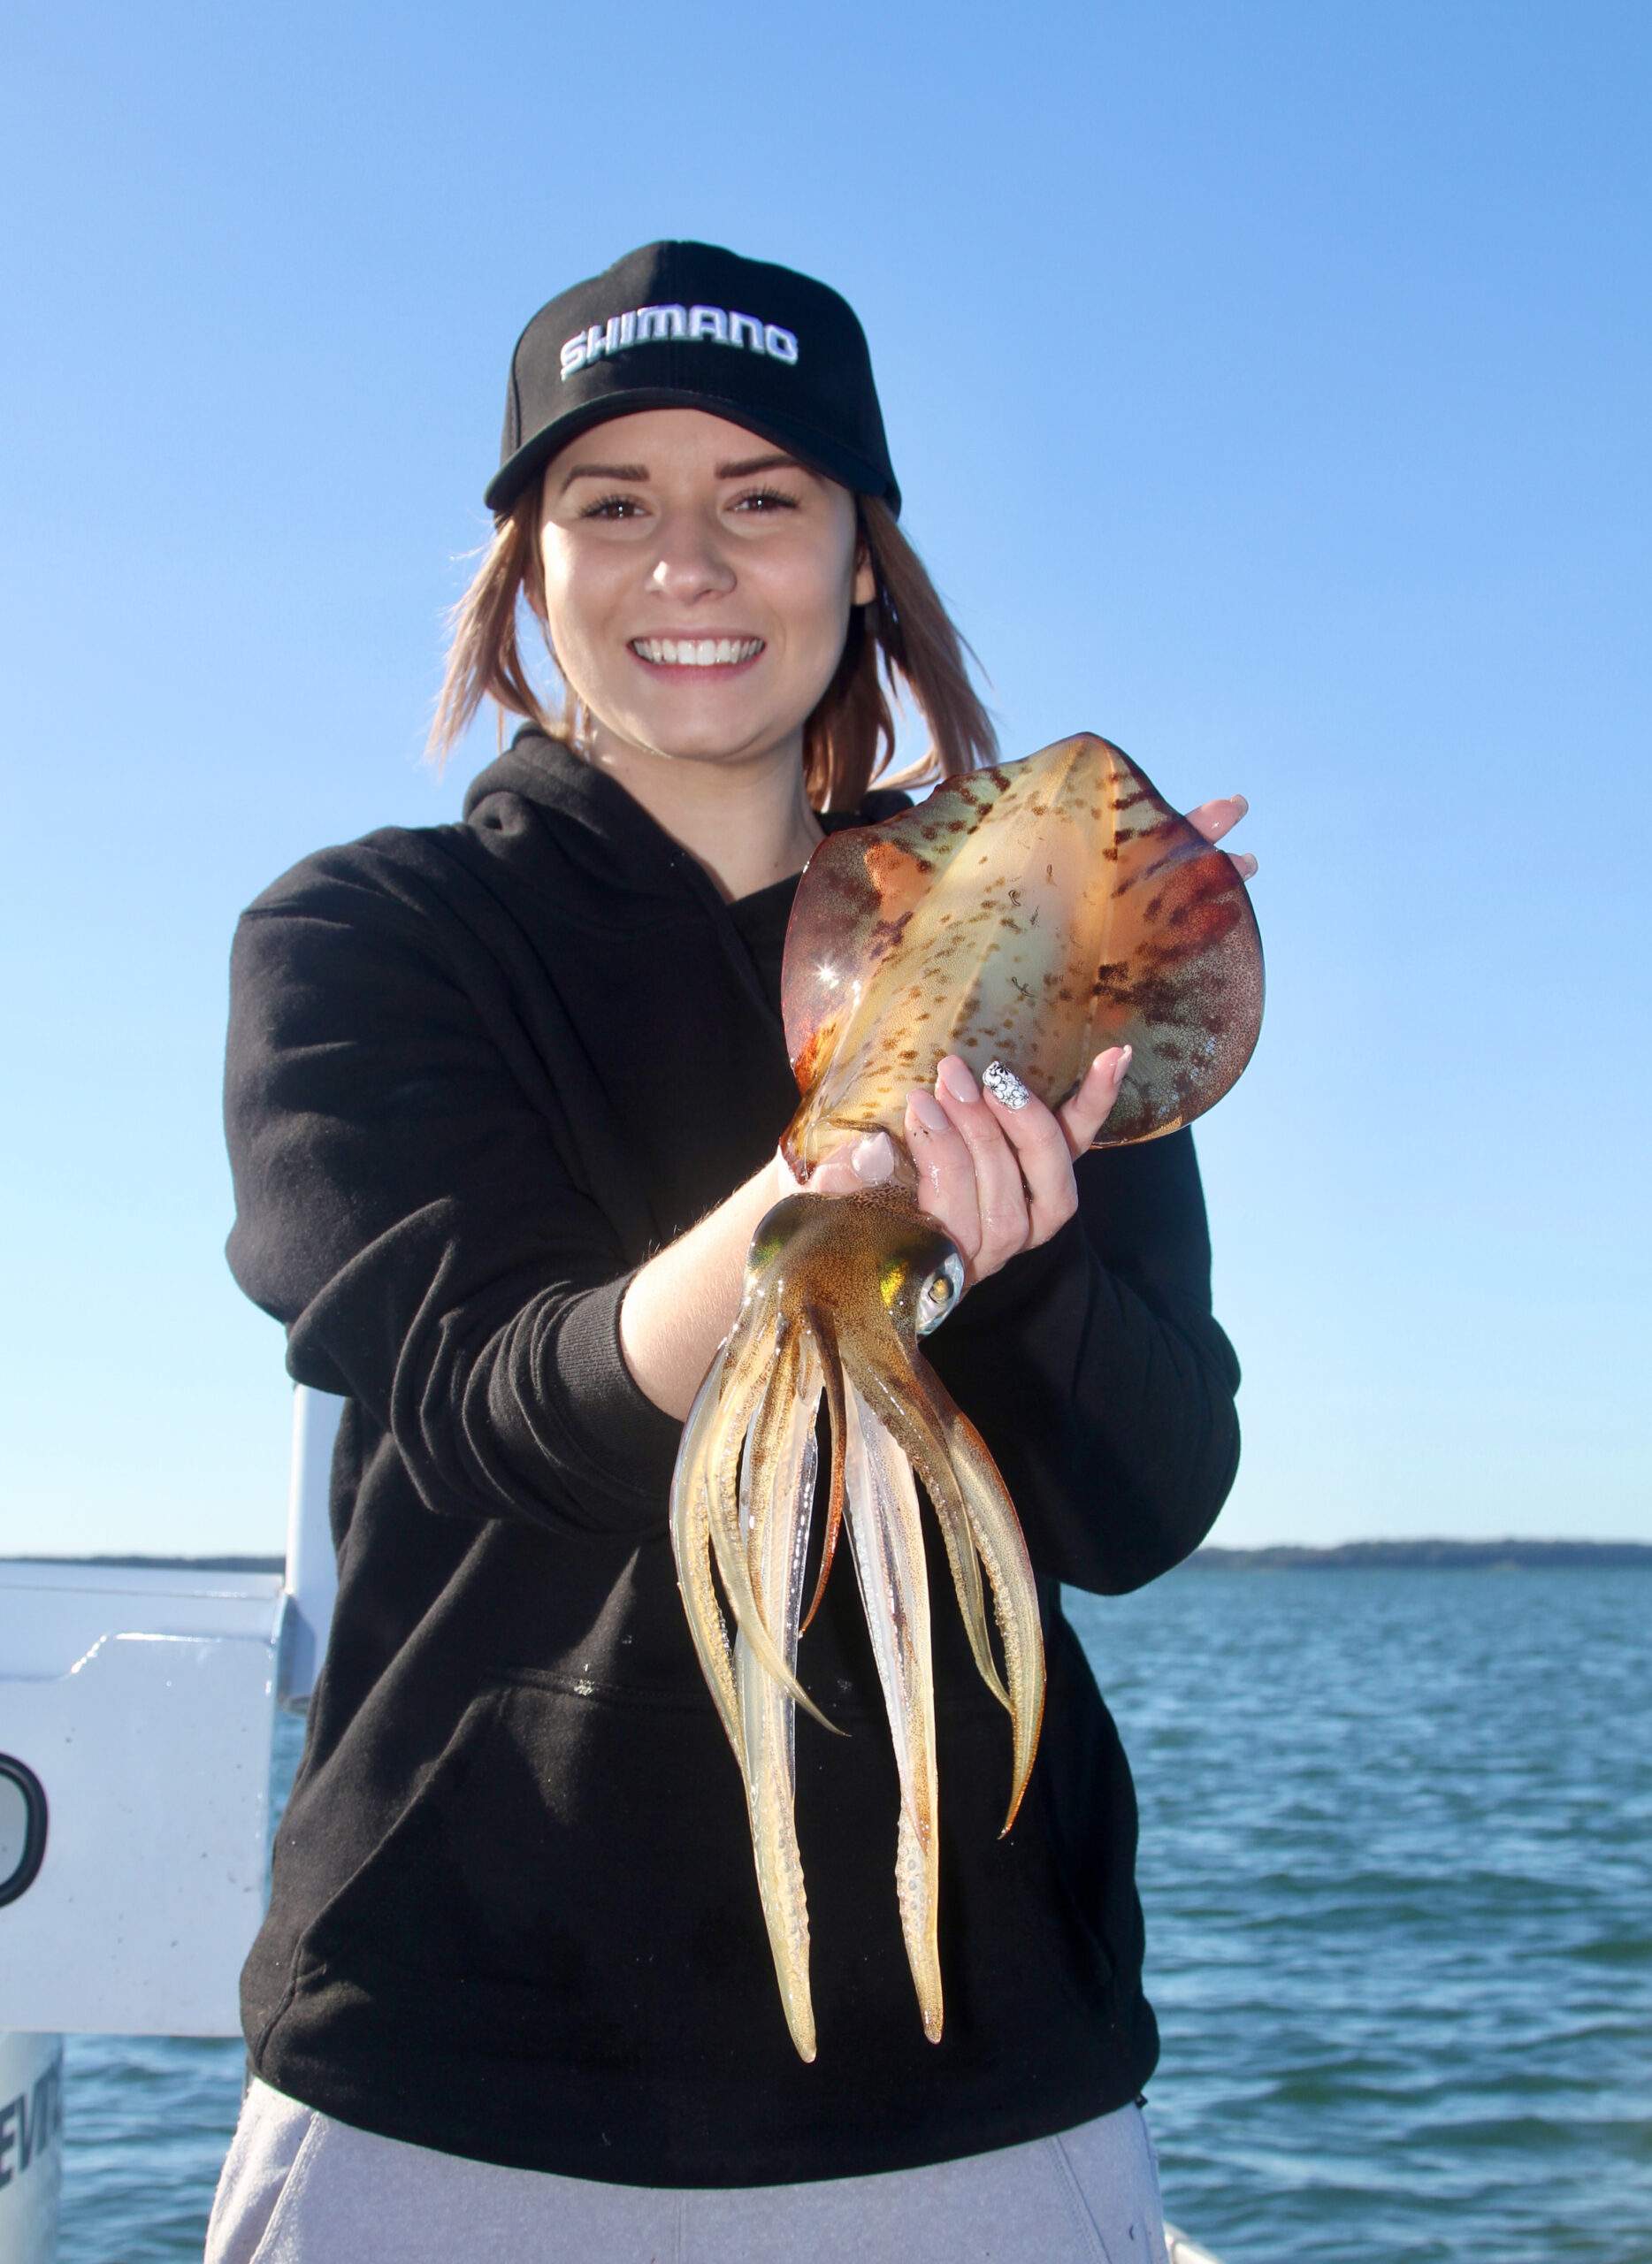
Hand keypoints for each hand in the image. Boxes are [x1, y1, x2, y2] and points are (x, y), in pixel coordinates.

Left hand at [897, 788, 1256, 1286]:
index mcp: (1014, 1172)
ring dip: (971, 1149)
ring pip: (1004, 1209)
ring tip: (930, 1097)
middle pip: (1051, 1185)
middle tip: (971, 1070)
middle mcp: (1009, 1217)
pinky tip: (907, 1137)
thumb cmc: (854, 1141)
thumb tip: (912, 942)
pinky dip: (931, 1177)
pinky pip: (951, 1227)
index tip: (1115, 1051)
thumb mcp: (889, 1085)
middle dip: (1017, 1126)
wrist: (799, 1207)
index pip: (1073, 1140)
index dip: (1097, 1103)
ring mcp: (972, 1250)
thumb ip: (925, 1038)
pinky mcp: (925, 1265)